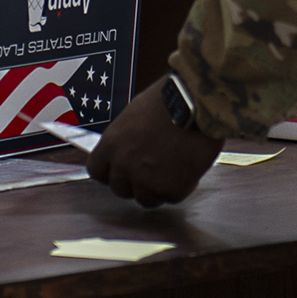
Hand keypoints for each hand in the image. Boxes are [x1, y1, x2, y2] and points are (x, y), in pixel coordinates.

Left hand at [87, 74, 223, 206]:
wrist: (199, 102)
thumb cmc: (171, 98)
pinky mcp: (171, 189)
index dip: (111, 171)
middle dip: (135, 182)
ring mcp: (146, 180)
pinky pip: (172, 197)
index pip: (97, 171)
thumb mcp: (136, 112)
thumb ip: (127, 137)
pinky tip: (189, 167)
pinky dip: (181, 186)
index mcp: (112, 144)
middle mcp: (124, 165)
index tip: (122, 170)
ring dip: (157, 188)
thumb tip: (130, 148)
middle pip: (120, 189)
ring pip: (145, 199)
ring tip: (174, 168)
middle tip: (154, 168)